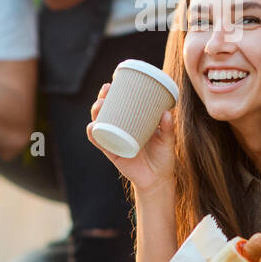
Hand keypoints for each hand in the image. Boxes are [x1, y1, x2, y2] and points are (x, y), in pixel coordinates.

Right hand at [85, 80, 175, 194]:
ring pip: (100, 123)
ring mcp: (115, 140)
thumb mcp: (168, 140)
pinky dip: (94, 134)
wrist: (157, 180)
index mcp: (134, 122)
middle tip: (106, 90)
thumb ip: (168, 128)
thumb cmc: (163, 157)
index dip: (115, 92)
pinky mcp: (112, 152)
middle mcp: (122, 129)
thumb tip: (167, 113)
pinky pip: (99, 142)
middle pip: (107, 110)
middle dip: (103, 98)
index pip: (121, 104)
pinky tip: (92, 127)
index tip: (115, 81)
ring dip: (96, 112)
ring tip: (99, 105)